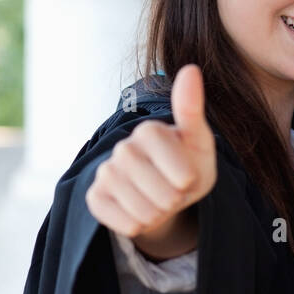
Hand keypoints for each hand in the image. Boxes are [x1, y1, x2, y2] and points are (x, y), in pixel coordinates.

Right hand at [86, 63, 215, 255]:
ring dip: (160, 213)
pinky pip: (124, 223)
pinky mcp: (94, 197)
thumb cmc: (187, 163)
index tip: (188, 175)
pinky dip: (139, 224)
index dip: (187, 178)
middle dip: (175, 198)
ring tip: (159, 200)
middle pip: (162, 193)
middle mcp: (123, 148)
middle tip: (173, 189)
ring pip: (144, 211)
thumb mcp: (199, 141)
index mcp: (149, 131)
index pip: (180, 172)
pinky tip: (140, 211)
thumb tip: (191, 69)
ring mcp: (105, 172)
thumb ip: (192, 109)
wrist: (166, 193)